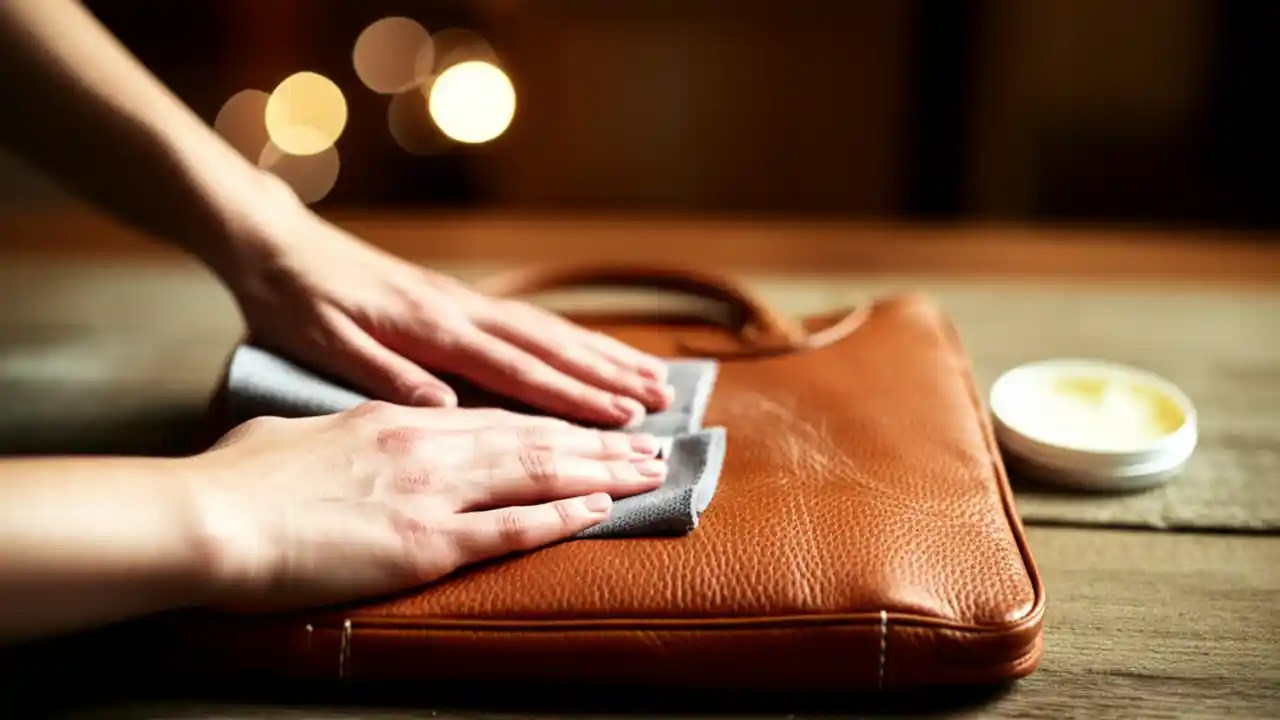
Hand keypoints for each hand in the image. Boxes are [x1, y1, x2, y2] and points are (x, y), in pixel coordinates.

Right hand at [188, 402, 666, 609]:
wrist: (210, 516)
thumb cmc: (241, 478)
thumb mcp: (303, 433)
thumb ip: (347, 427)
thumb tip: (358, 431)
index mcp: (400, 417)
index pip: (498, 416)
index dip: (556, 420)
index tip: (596, 423)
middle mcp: (428, 444)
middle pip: (535, 437)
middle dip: (600, 442)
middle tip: (651, 445)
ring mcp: (432, 491)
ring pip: (538, 472)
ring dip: (600, 472)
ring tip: (648, 472)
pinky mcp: (425, 541)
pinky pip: (510, 526)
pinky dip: (561, 516)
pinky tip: (598, 508)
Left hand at [220, 204, 672, 427]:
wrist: (277, 247)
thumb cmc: (296, 304)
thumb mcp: (325, 346)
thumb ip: (388, 375)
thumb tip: (451, 409)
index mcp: (432, 330)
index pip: (517, 370)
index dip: (573, 397)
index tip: (621, 419)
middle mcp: (461, 312)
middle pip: (550, 347)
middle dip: (609, 376)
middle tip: (662, 402)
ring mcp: (463, 302)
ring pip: (549, 331)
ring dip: (603, 356)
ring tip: (652, 378)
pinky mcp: (456, 300)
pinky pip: (529, 321)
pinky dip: (571, 339)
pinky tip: (593, 353)